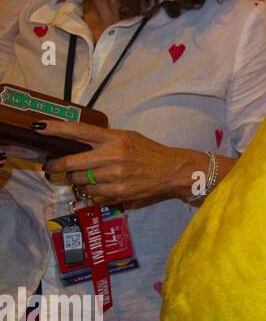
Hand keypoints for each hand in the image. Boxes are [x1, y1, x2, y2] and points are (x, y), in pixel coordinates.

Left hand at [40, 122, 194, 205]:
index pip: (79, 131)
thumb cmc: (148, 152)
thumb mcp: (127, 137)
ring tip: (87, 176)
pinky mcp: (117, 192)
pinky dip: (91, 189)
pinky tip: (101, 185)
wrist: (172, 170)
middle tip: (52, 167)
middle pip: (70, 163)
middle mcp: (111, 156)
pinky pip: (91, 193)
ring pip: (78, 180)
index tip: (38, 127)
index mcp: (113, 138)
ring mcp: (113, 176)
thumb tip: (74, 143)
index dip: (56, 129)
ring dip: (77, 180)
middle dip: (57, 166)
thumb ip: (103, 139)